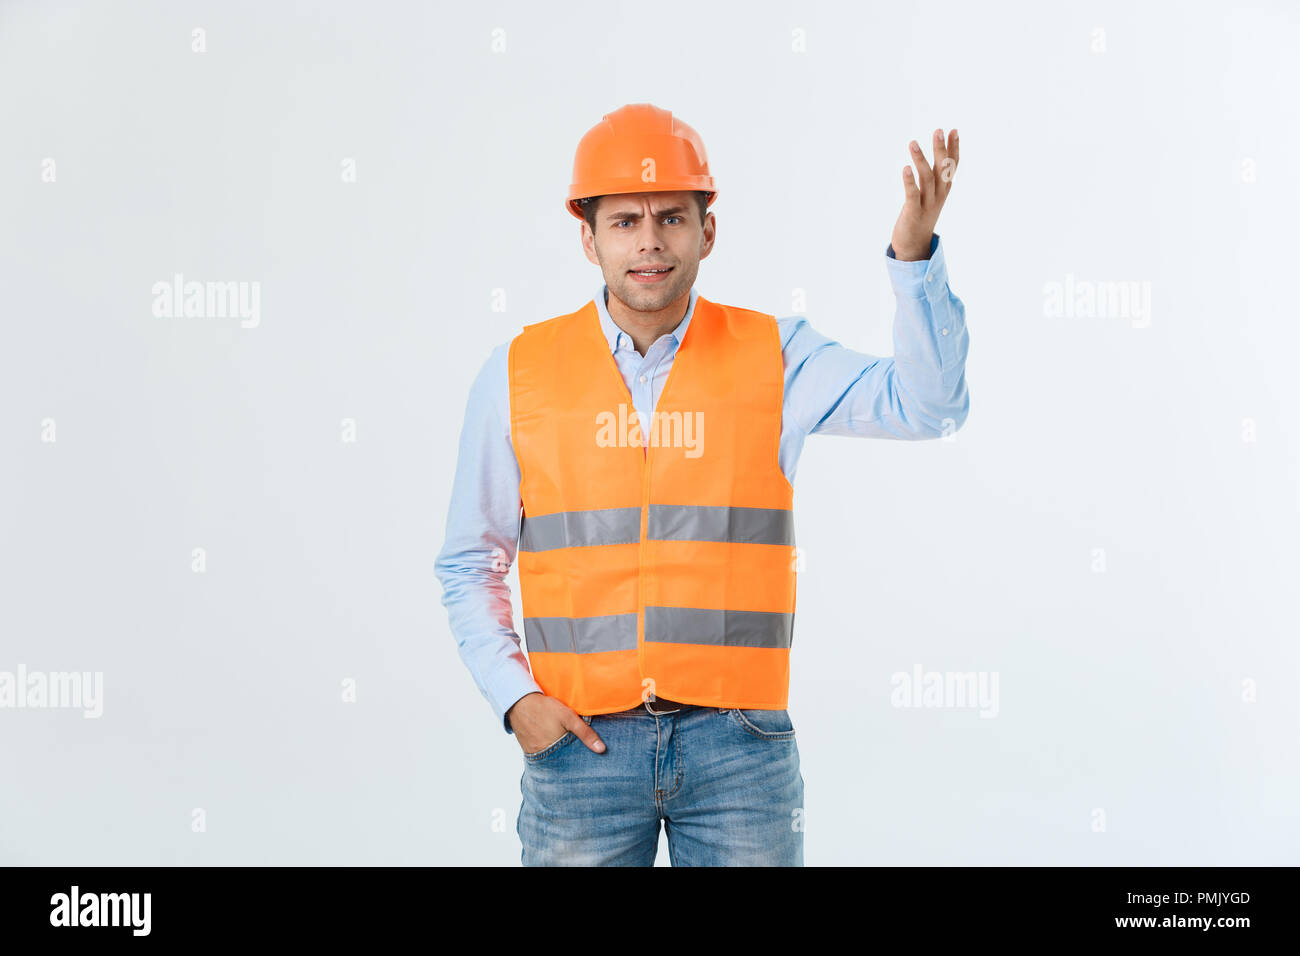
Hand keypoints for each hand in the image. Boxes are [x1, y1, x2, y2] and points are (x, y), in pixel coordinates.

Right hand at [508, 692, 605, 754]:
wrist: (519, 702)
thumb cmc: (545, 708)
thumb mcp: (568, 717)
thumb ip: (585, 733)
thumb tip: (602, 750)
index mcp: (555, 751)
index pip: (572, 763)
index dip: (580, 763)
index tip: (587, 764)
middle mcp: (543, 756)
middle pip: (562, 762)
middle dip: (570, 761)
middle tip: (578, 758)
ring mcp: (534, 754)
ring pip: (551, 759)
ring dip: (558, 756)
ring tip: (565, 750)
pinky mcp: (528, 750)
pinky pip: (541, 755)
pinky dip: (548, 752)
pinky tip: (552, 745)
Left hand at [890, 128, 958, 260]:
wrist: (913, 246)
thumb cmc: (921, 217)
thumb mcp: (932, 196)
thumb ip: (934, 179)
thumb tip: (939, 159)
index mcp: (944, 190)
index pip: (952, 166)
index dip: (954, 149)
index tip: (954, 130)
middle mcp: (939, 196)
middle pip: (942, 170)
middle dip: (941, 150)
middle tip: (938, 130)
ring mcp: (927, 204)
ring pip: (927, 179)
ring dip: (921, 160)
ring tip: (913, 143)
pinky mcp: (914, 213)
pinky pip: (913, 195)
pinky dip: (909, 182)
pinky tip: (905, 168)